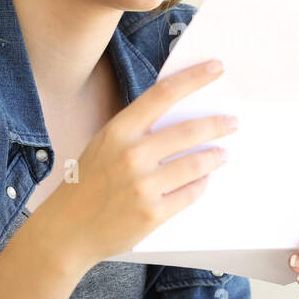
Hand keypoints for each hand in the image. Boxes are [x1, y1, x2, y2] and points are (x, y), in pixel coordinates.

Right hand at [31, 58, 237, 269]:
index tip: (217, 68)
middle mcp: (131, 155)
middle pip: (189, 130)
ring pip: (197, 164)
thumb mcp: (104, 145)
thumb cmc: (87, 184)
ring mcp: (143, 186)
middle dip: (217, 124)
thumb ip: (138, 131)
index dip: (194, 78)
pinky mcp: (152, 214)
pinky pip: (191, 193)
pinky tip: (203, 180)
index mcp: (118, 131)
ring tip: (222, 154)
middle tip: (232, 122)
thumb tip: (182, 116)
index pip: (163, 94)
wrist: (67, 231)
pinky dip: (201, 185)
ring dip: (215, 157)